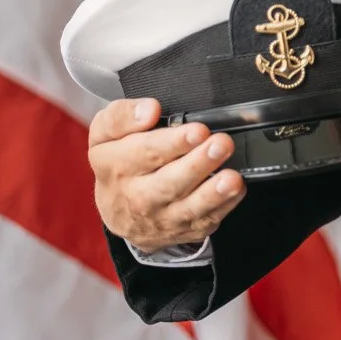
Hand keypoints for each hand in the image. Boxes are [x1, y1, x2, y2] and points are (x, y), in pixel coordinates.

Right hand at [88, 98, 245, 253]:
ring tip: (232, 178)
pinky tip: (236, 191)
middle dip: (198, 164)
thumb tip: (149, 110)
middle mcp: (138, 196)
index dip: (174, 142)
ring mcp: (161, 217)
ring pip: (189, 208)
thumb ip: (122, 116)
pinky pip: (205, 221)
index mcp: (117, 166)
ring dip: (213, 193)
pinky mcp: (182, 229)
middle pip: (169, 182)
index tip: (198, 131)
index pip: (146, 153)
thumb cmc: (116, 162)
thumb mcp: (104, 133)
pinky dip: (223, 207)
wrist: (116, 211)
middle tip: (221, 145)